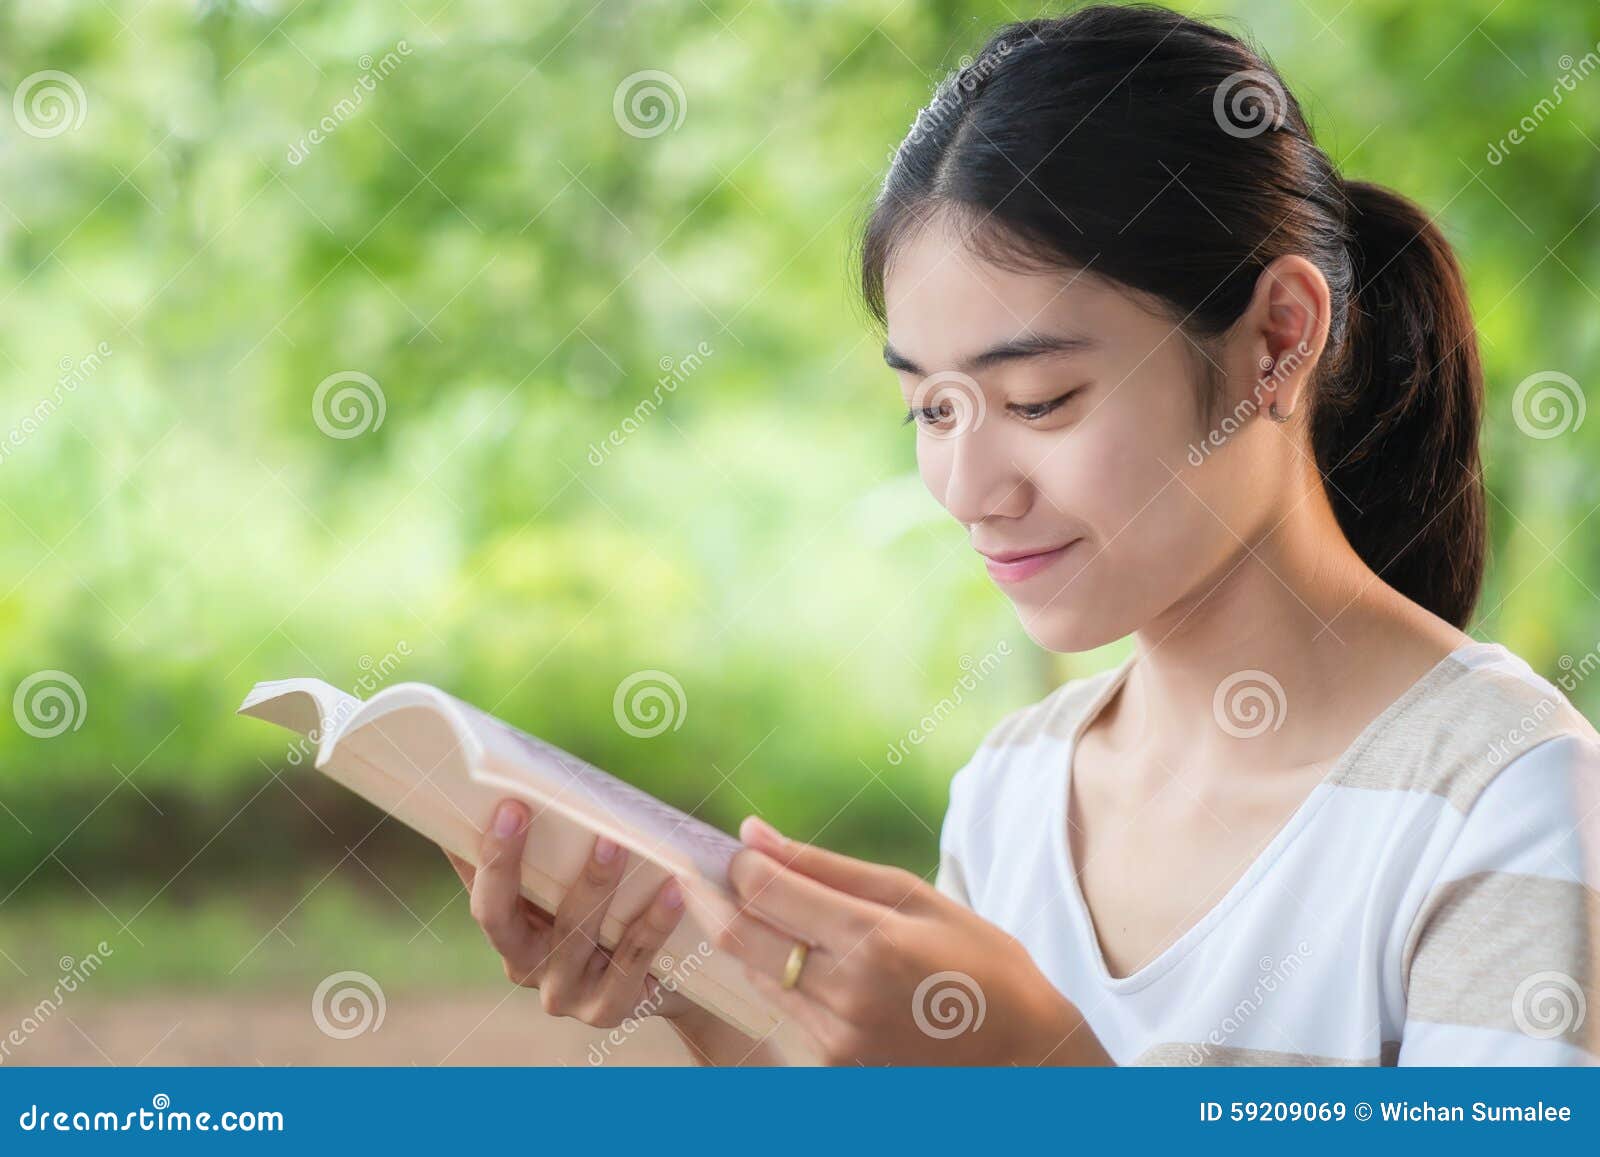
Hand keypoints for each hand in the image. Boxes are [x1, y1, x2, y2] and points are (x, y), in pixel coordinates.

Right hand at [446, 799, 691, 1026]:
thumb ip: (553, 851)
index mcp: (508, 931)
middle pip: (498, 918)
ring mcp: (564, 993)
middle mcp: (524, 967)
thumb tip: (529, 782)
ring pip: (573, 933)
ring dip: (593, 883)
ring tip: (615, 842)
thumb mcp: (578, 885)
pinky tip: (672, 889)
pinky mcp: (609, 1008)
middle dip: (504, 863)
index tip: (497, 803)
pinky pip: (631, 959)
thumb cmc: (617, 912)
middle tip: (519, 809)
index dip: (480, 853)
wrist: (673, 980)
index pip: (478, 890)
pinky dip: (652, 922)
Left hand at [715, 816, 1108, 1065]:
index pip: (766, 893)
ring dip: (750, 936)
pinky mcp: (832, 1062)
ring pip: (754, 971)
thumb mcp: (911, 894)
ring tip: (774, 910)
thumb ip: (824, 866)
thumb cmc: (975, 957)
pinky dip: (780, 972)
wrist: (1019, 1049)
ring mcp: (835, 1037)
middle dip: (719, 897)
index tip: (744, 850)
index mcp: (871, 940)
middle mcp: (845, 994)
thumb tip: (753, 833)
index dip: (742, 864)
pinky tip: (810, 957)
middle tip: (717, 873)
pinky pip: (783, 1004)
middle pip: (739, 937)